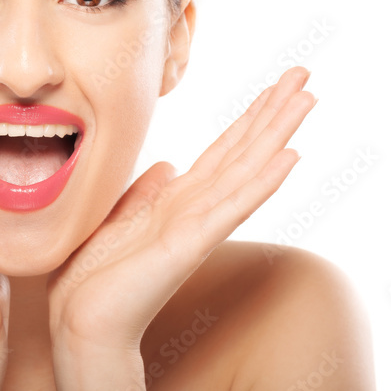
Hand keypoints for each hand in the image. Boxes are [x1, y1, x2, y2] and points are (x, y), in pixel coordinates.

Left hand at [47, 66, 315, 353]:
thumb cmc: (98, 275)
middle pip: (245, 149)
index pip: (224, 150)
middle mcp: (198, 208)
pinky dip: (263, 181)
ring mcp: (200, 225)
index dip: (250, 116)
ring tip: (307, 96)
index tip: (275, 85)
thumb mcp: (120, 217)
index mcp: (180, 200)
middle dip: (274, 110)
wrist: (83, 318)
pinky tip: (290, 156)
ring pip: (248, 168)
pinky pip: (233, 205)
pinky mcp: (191, 243)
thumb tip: (169, 164)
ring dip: (279, 131)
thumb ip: (147, 191)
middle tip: (304, 72)